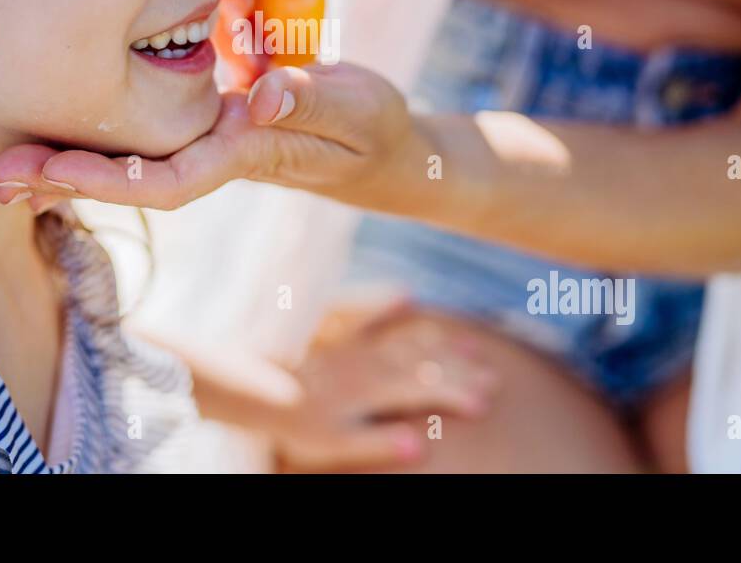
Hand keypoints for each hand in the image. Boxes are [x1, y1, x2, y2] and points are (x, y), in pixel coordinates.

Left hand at [0, 62, 419, 212]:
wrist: (381, 149)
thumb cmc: (372, 129)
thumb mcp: (357, 109)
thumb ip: (313, 99)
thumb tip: (262, 99)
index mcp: (247, 153)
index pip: (170, 179)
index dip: (111, 180)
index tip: (54, 171)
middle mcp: (218, 154)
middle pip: (133, 181)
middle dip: (68, 183)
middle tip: (2, 174)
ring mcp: (210, 144)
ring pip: (131, 163)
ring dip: (72, 165)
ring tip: (8, 163)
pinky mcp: (209, 127)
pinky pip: (146, 141)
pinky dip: (101, 140)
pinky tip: (61, 132)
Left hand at [270, 293, 500, 471]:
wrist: (247, 383)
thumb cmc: (291, 421)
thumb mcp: (335, 443)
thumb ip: (379, 441)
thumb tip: (424, 445)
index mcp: (374, 389)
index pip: (428, 389)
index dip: (459, 394)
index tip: (487, 399)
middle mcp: (370, 362)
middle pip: (425, 363)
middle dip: (461, 368)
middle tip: (493, 373)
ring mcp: (352, 345)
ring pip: (405, 340)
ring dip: (438, 341)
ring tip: (470, 343)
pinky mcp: (330, 332)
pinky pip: (362, 312)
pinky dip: (384, 303)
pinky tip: (406, 295)